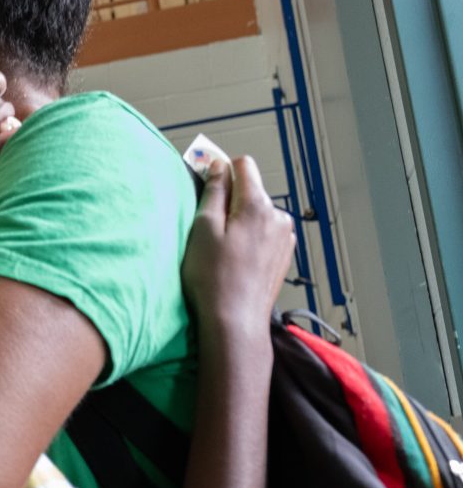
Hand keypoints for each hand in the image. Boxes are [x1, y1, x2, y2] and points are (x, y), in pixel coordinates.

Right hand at [182, 157, 294, 334]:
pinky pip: (264, 233)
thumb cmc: (213, 278)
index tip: (206, 190)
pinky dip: (250, 239)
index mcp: (257, 205)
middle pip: (250, 191)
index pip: (242, 166)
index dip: (221, 173)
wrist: (235, 321)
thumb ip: (213, 192)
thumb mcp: (203, 229)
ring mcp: (285, 237)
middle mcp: (278, 216)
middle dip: (229, 202)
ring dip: (240, 222)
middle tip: (209, 231)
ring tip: (223, 250)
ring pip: (257, 213)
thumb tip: (218, 166)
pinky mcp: (284, 254)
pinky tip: (236, 260)